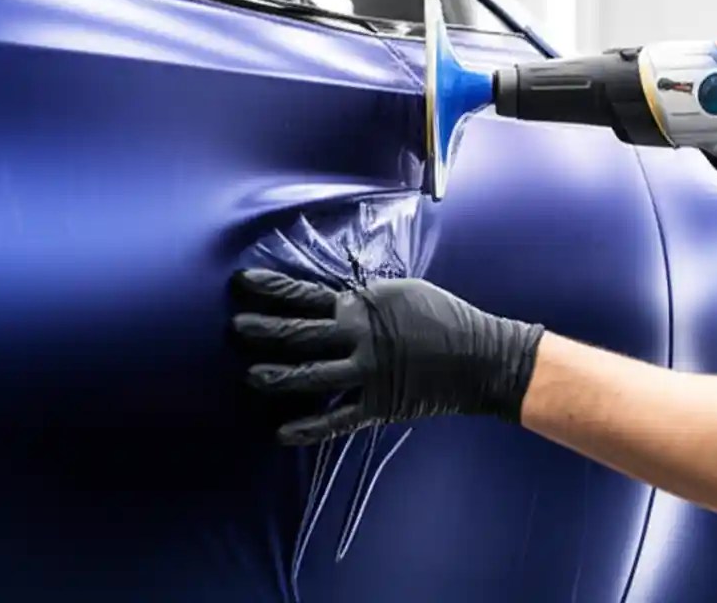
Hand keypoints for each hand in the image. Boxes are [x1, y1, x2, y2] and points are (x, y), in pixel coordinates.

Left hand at [229, 269, 543, 445]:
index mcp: (361, 305)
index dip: (270, 289)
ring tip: (250, 376)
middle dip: (264, 330)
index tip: (241, 283)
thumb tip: (333, 297)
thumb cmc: (442, 318)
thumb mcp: (400, 293)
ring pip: (311, 377)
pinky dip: (308, 428)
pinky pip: (336, 420)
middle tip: (236, 328)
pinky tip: (281, 433)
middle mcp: (358, 338)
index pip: (304, 295)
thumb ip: (363, 298)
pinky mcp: (378, 404)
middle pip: (299, 333)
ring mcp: (366, 373)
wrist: (480, 356)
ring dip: (278, 376)